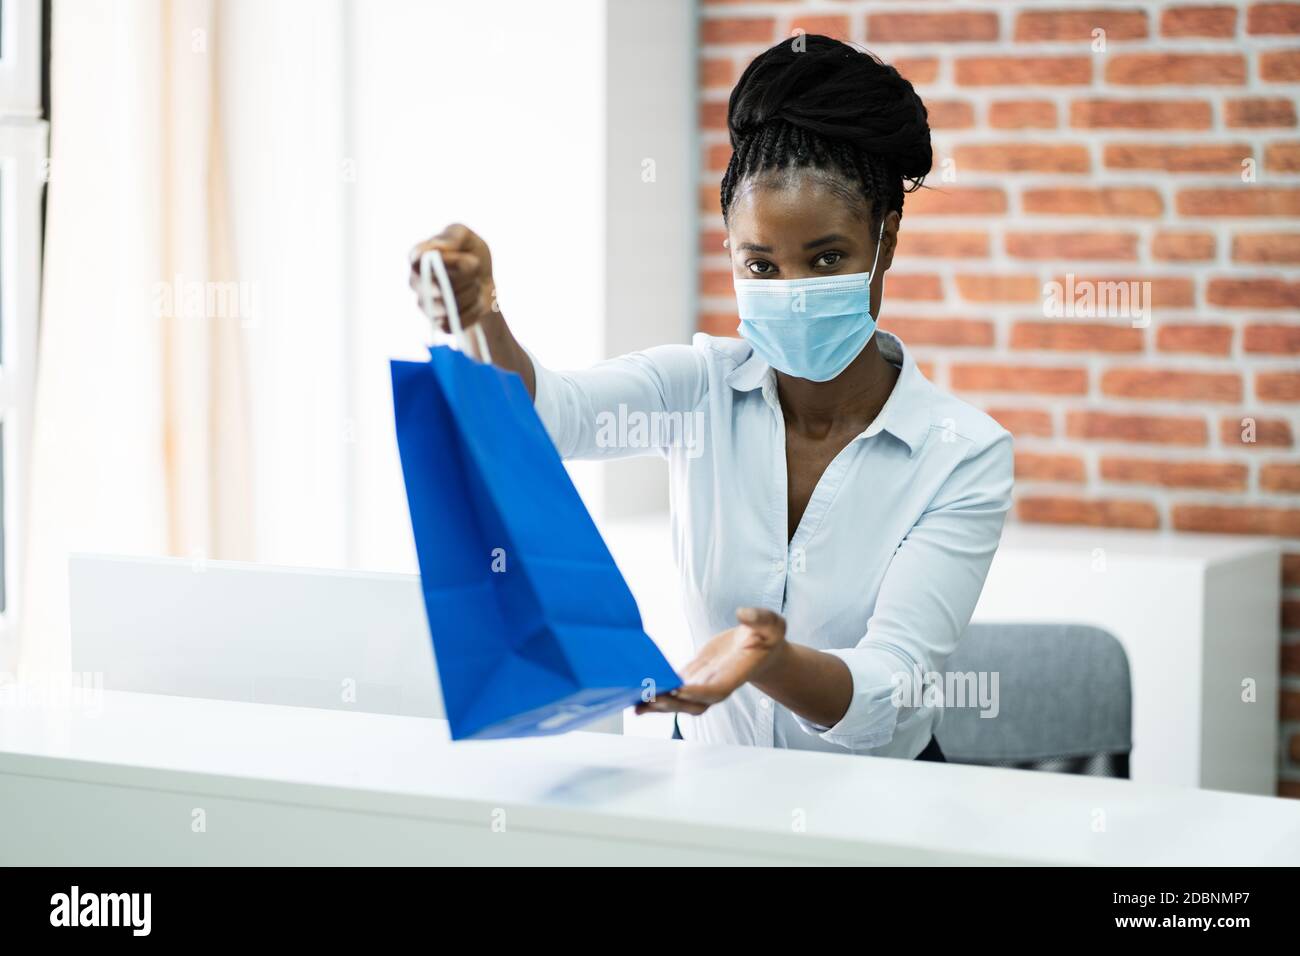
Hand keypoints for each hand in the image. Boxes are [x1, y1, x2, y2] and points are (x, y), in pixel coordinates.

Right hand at [408, 223, 497, 333]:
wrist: (483, 281)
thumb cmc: (470, 254)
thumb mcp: (466, 236)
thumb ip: (453, 237)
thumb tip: (439, 250)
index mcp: (417, 256)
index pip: (420, 263)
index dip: (447, 263)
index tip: (468, 259)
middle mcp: (415, 281)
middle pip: (440, 286)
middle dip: (467, 278)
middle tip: (475, 270)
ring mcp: (424, 304)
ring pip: (450, 306)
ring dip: (472, 294)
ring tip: (475, 285)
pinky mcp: (438, 323)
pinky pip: (456, 321)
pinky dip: (472, 312)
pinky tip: (474, 302)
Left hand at [636, 607, 787, 715]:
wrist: (761, 648)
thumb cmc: (767, 637)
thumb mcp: (771, 624)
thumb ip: (759, 618)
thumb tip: (742, 612)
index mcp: (735, 675)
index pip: (715, 690)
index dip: (697, 691)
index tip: (678, 688)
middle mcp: (717, 685)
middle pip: (693, 704)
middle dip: (672, 703)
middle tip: (649, 696)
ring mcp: (704, 683)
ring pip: (680, 702)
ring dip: (659, 705)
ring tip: (635, 703)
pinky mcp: (694, 677)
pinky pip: (674, 690)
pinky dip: (657, 695)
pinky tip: (636, 697)